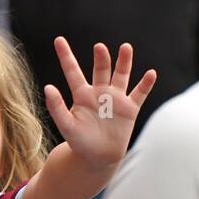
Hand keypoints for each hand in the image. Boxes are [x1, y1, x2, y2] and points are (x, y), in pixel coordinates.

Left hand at [44, 39, 155, 172]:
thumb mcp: (66, 125)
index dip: (65, 56)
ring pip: (121, 75)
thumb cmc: (79, 143)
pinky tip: (151, 73)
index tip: (58, 40)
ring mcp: (116, 99)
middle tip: (99, 47)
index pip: (72, 71)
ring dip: (124, 62)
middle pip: (101, 69)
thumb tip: (48, 87)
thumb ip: (57, 107)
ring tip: (126, 47)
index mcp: (81, 94)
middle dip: (101, 58)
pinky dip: (145, 84)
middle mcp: (99, 92)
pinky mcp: (130, 108)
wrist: (98, 158)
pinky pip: (139, 93)